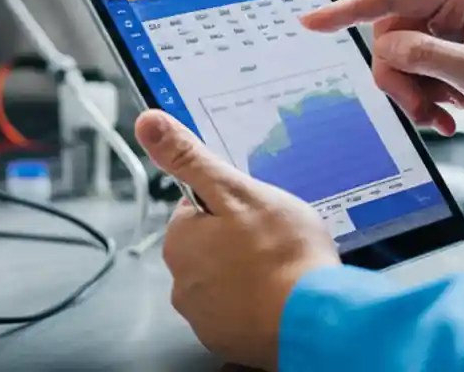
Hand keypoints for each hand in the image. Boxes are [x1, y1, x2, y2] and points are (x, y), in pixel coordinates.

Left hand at [135, 110, 340, 370]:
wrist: (315, 319)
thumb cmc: (281, 253)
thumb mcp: (237, 191)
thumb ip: (191, 159)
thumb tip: (148, 123)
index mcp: (180, 240)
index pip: (197, 211)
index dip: (231, 206)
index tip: (257, 212)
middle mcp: (181, 282)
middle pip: (210, 247)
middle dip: (239, 241)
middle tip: (275, 240)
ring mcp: (204, 316)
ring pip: (224, 280)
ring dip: (248, 274)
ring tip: (283, 270)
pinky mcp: (227, 341)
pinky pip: (239, 312)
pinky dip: (257, 304)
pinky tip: (282, 296)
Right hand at [301, 0, 463, 169]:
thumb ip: (426, 56)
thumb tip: (384, 46)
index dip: (347, 9)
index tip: (312, 22)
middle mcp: (455, 13)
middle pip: (390, 36)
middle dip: (398, 76)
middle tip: (421, 106)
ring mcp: (453, 40)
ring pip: (399, 62)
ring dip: (412, 95)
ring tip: (441, 116)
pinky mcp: (454, 66)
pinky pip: (416, 80)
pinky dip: (424, 102)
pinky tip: (449, 117)